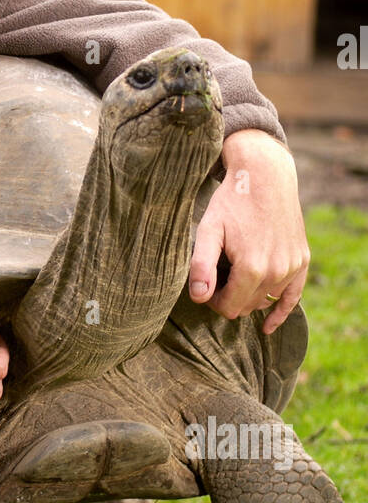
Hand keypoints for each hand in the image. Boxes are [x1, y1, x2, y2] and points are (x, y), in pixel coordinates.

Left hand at [188, 129, 309, 334]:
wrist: (265, 176)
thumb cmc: (232, 202)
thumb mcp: (209, 229)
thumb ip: (201, 265)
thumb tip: (199, 298)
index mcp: (252, 268)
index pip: (228, 307)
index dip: (212, 300)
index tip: (205, 282)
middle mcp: (277, 272)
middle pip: (245, 306)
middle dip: (228, 297)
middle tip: (216, 274)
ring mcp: (293, 267)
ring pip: (263, 301)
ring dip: (247, 293)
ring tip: (235, 269)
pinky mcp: (302, 260)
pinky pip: (293, 297)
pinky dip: (280, 311)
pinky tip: (267, 326)